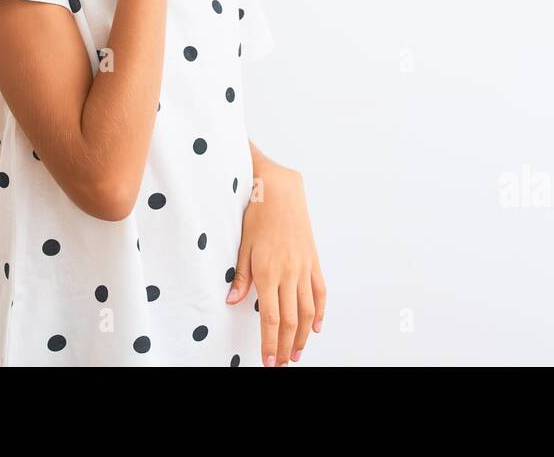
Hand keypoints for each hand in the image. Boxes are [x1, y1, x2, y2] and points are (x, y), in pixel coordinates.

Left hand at [226, 165, 326, 365]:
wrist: (280, 190)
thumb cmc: (257, 214)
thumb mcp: (243, 246)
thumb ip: (241, 276)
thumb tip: (233, 302)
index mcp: (268, 272)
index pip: (270, 317)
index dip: (269, 342)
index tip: (267, 360)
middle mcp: (289, 273)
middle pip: (290, 320)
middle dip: (285, 345)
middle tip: (280, 363)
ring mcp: (304, 267)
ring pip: (307, 310)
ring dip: (302, 335)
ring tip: (296, 353)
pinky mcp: (313, 260)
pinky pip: (320, 291)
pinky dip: (320, 311)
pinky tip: (316, 327)